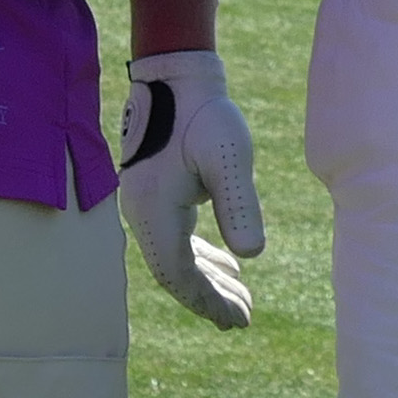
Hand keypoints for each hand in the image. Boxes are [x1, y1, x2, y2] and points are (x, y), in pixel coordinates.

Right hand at [117, 50, 264, 328]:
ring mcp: (147, 205)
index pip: (178, 275)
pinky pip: (175, 239)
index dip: (208, 302)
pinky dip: (200, 257)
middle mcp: (143, 215)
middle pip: (174, 273)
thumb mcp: (229, 156)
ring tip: (241, 299)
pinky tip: (228, 263)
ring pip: (175, 258)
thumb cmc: (204, 113)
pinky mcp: (156, 195)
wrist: (176, 77)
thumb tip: (254, 254)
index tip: (240, 320)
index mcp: (155, 212)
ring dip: (207, 280)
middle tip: (245, 319)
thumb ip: (239, 204)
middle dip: (209, 299)